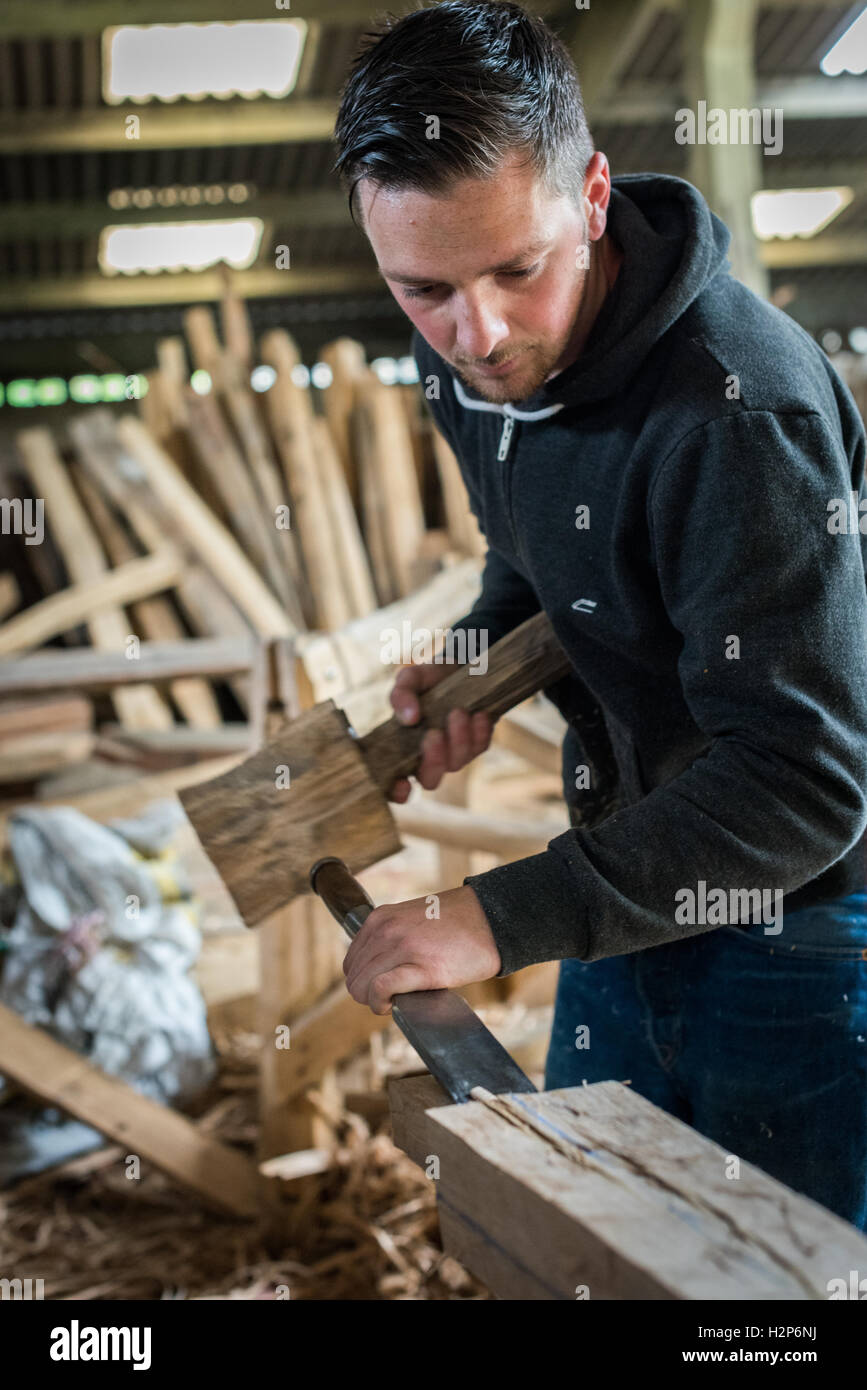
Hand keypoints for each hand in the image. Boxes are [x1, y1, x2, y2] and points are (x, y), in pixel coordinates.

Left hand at [343, 885, 500, 1013]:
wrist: (491, 920)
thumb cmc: (456, 925)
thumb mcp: (411, 920)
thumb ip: (390, 938)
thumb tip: (375, 969)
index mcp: (381, 918)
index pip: (352, 961)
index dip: (365, 980)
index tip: (383, 986)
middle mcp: (386, 930)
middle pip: (354, 977)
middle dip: (368, 994)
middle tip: (392, 997)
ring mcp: (403, 947)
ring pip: (361, 986)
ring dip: (374, 1001)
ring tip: (396, 1001)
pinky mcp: (422, 967)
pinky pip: (381, 989)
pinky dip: (380, 1003)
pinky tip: (394, 1005)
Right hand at [388, 662, 493, 801]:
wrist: (462, 665)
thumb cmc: (429, 679)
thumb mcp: (410, 679)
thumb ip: (401, 696)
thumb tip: (408, 719)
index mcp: (403, 747)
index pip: (395, 784)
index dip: (396, 792)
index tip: (403, 784)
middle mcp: (427, 757)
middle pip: (430, 780)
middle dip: (433, 760)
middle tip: (434, 734)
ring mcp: (454, 753)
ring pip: (457, 763)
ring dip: (458, 740)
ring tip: (458, 712)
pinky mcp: (477, 744)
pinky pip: (480, 748)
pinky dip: (480, 733)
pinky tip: (479, 714)